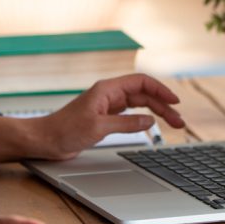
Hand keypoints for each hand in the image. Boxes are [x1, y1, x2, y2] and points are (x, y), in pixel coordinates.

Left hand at [0, 73, 184, 161]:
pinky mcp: (104, 118)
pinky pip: (130, 115)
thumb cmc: (64, 131)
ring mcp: (107, 106)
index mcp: (107, 90)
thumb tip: (150, 120)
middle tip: (179, 121)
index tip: (175, 101)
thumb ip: (126, 123)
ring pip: (138, 105)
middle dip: (163, 105)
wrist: (45, 140)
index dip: (160, 90)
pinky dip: (143, 119)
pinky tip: (152, 126)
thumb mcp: (98, 128)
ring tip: (172, 124)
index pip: (140, 83)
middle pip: (143, 94)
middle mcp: (108, 95)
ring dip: (156, 112)